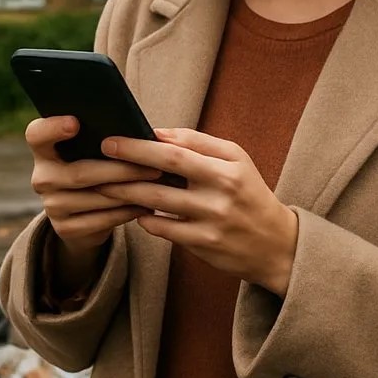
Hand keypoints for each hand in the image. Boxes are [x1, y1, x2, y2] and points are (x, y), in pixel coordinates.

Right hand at [25, 116, 157, 265]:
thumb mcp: (89, 152)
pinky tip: (146, 205)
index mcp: (44, 151)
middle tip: (153, 166)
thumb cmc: (93, 168)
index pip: (36, 135)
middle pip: (80, 172)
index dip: (52, 127)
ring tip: (157, 185)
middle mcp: (42, 178)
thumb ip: (101, 140)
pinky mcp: (66, 228)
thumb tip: (139, 135)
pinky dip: (127, 212)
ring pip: (96, 197)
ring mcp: (52, 205)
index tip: (76, 122)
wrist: (80, 215)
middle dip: (121, 169)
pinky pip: (102, 219)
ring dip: (130, 191)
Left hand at [97, 128, 299, 295]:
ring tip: (104, 185)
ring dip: (126, 192)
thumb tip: (157, 132)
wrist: (276, 244)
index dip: (142, 144)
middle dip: (128, 162)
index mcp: (227, 167)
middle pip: (165, 173)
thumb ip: (199, 143)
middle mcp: (221, 193)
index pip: (178, 150)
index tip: (114, 139)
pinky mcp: (204, 244)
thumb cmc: (248, 194)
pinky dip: (145, 220)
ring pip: (157, 203)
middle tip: (101, 155)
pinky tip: (134, 212)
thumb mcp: (236, 161)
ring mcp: (211, 220)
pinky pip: (164, 230)